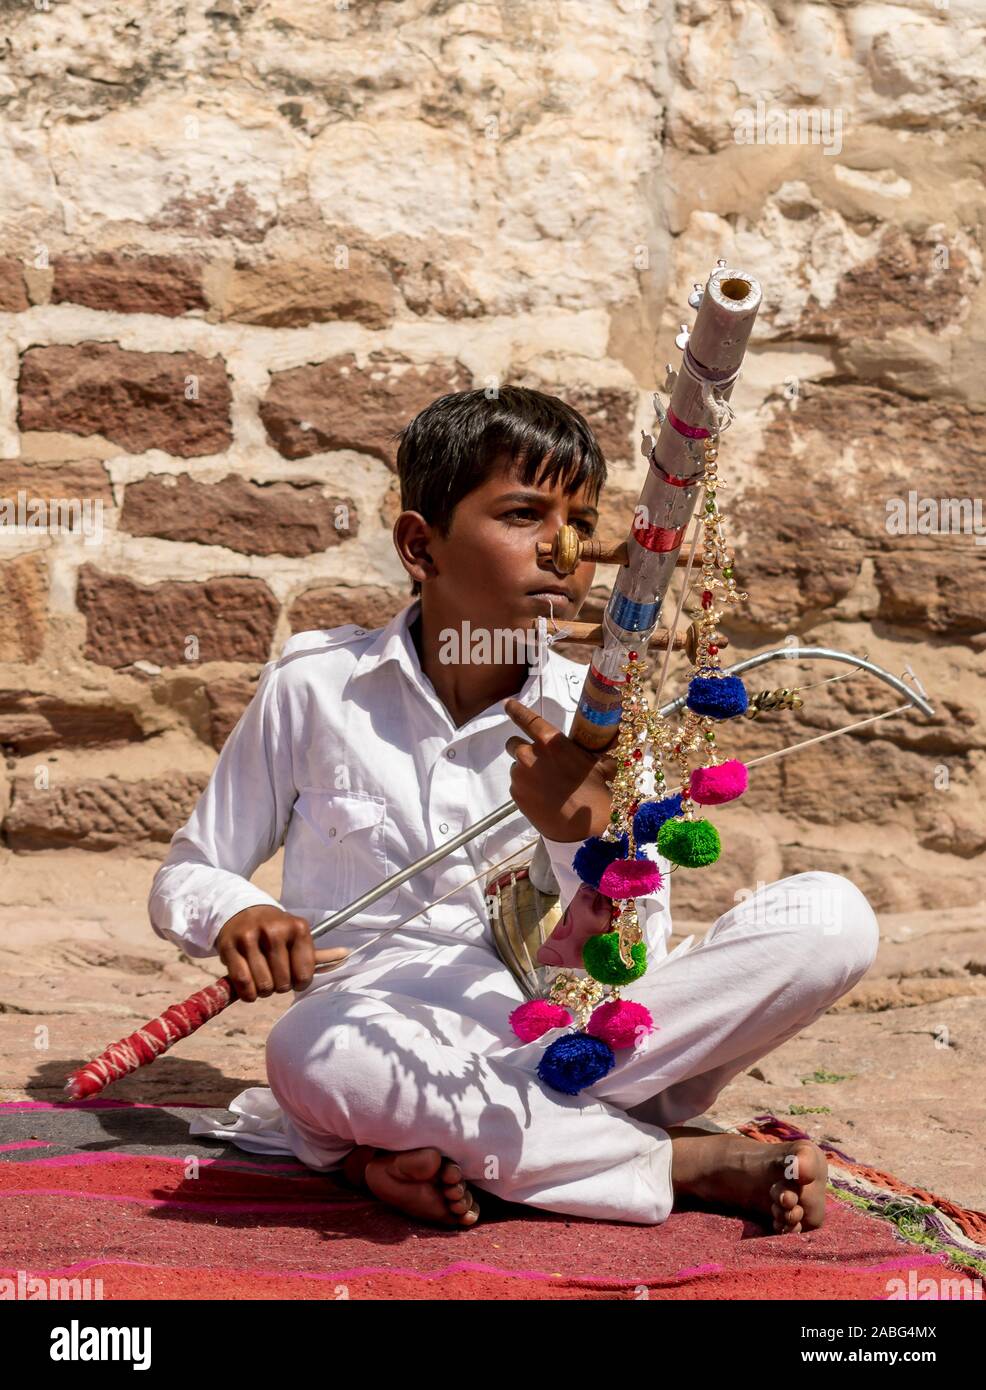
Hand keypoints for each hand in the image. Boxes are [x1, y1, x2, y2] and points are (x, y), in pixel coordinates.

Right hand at [216, 906, 348, 1001]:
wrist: (240, 912)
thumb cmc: (274, 931)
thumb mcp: (297, 936)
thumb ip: (320, 953)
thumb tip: (346, 955)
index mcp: (297, 928)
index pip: (305, 974)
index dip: (299, 983)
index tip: (294, 977)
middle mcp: (275, 930)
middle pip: (283, 982)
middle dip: (280, 986)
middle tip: (275, 976)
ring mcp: (251, 937)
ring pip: (263, 985)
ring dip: (263, 991)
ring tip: (263, 980)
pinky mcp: (230, 946)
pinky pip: (243, 983)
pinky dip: (248, 994)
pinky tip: (250, 989)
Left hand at [504, 697, 617, 842]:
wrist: (585, 826)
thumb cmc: (596, 791)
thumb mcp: (597, 763)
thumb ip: (587, 748)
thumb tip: (612, 735)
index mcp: (551, 741)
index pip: (526, 718)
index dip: (515, 709)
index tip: (507, 704)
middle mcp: (530, 754)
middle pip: (513, 743)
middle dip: (523, 749)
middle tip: (539, 762)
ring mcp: (520, 775)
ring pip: (516, 766)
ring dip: (526, 771)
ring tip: (546, 785)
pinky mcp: (516, 794)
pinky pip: (517, 785)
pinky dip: (526, 788)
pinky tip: (542, 798)